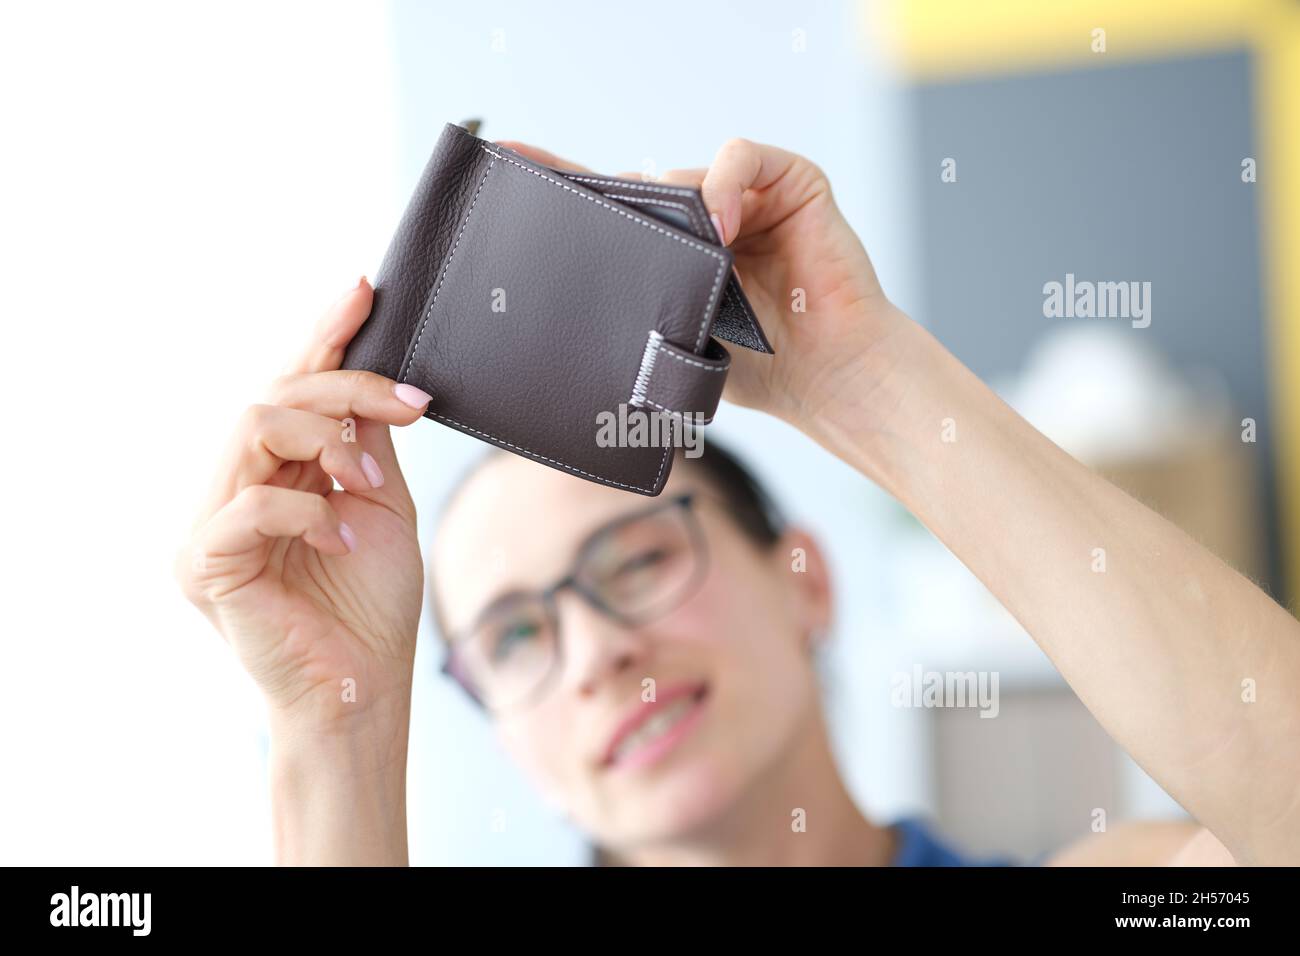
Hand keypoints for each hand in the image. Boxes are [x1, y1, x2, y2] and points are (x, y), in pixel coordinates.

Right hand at [176, 279, 430, 728]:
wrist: (364, 688)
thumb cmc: (371, 604)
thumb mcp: (380, 505)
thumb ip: (365, 444)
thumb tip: (373, 383)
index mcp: (276, 471)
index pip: (292, 388)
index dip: (324, 337)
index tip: (364, 292)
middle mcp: (235, 486)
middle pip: (277, 394)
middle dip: (348, 388)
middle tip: (410, 407)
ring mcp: (212, 522)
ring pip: (254, 427)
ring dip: (328, 442)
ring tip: (371, 485)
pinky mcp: (204, 563)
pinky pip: (249, 503)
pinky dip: (308, 509)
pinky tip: (342, 535)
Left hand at [498, 138, 907, 429]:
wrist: (825, 378)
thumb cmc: (756, 368)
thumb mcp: (673, 342)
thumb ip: (633, 317)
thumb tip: (557, 332)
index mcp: (675, 251)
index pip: (611, 208)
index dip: (562, 183)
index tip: (508, 160)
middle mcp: (706, 216)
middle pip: (642, 186)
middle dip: (604, 195)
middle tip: (562, 206)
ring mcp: (747, 195)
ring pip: (685, 176)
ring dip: (675, 212)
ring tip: (685, 262)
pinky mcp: (791, 182)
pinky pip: (743, 158)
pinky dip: (726, 181)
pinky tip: (721, 225)